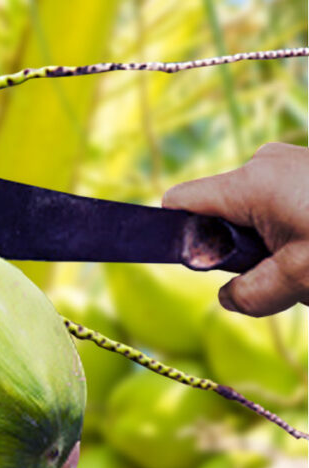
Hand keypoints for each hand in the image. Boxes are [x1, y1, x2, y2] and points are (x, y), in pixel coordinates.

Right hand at [163, 142, 308, 315]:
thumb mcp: (300, 281)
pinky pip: (280, 209)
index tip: (204, 269)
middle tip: (282, 276)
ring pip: (252, 217)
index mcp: (251, 182)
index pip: (178, 204)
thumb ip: (249, 294)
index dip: (177, 239)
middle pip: (218, 215)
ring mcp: (289, 165)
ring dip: (271, 250)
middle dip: (240, 254)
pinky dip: (293, 237)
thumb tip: (228, 297)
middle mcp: (265, 164)